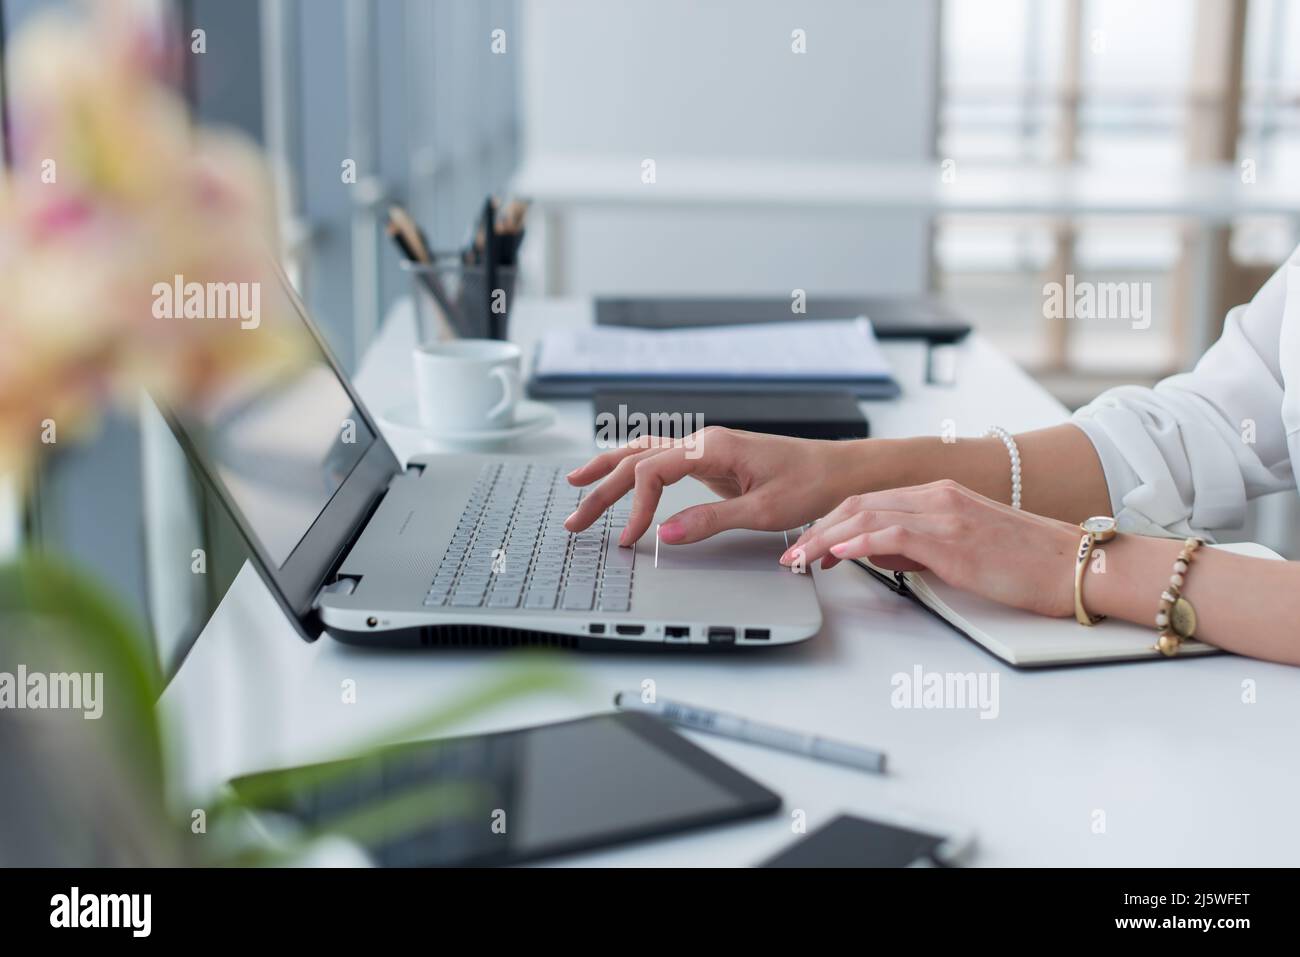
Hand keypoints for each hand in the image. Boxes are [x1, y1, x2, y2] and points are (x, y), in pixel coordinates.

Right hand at [564, 427, 862, 545]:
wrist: (839, 471)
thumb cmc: (809, 484)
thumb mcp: (762, 510)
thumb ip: (710, 520)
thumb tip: (665, 533)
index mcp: (711, 446)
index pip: (652, 471)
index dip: (635, 506)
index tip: (630, 539)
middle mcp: (702, 441)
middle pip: (636, 460)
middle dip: (601, 489)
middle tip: (574, 521)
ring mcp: (704, 449)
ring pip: (643, 453)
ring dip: (609, 472)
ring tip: (575, 484)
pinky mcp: (710, 461)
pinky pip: (660, 459)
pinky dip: (633, 467)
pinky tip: (617, 475)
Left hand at [781, 479, 1080, 617]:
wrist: (1074, 565)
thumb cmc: (1027, 562)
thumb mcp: (962, 549)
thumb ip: (920, 547)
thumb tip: (881, 556)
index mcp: (940, 495)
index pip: (870, 502)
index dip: (832, 522)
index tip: (810, 544)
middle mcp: (938, 496)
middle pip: (859, 505)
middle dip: (819, 529)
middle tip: (793, 554)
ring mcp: (945, 514)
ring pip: (868, 517)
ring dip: (827, 539)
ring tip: (802, 558)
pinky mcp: (953, 539)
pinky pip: (894, 535)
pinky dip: (859, 543)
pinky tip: (837, 554)